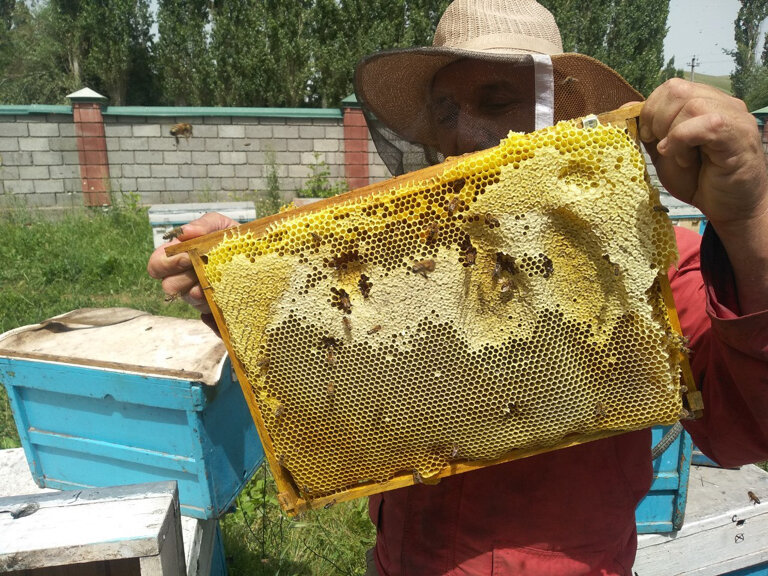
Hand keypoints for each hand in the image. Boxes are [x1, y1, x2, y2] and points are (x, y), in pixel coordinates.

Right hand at [147, 212, 238, 312]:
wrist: (260, 255)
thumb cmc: (234, 239)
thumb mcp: (221, 226)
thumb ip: (204, 224)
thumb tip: (186, 232)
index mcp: (179, 257)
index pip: (156, 265)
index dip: (167, 263)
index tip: (188, 256)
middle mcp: (184, 278)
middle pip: (168, 286)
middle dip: (183, 277)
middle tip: (202, 267)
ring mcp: (198, 295)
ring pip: (189, 299)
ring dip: (201, 290)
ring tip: (217, 280)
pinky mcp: (214, 307)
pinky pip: (208, 311)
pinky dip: (215, 304)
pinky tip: (226, 294)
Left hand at [640, 78, 767, 225]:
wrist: (729, 208)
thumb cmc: (699, 180)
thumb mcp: (665, 153)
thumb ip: (649, 131)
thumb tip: (627, 107)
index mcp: (704, 103)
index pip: (671, 88)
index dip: (651, 110)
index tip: (648, 136)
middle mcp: (723, 103)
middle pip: (677, 90)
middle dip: (657, 120)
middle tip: (663, 148)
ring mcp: (734, 116)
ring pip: (690, 105)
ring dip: (673, 134)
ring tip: (680, 158)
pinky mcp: (739, 134)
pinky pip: (705, 124)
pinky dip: (683, 141)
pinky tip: (684, 159)